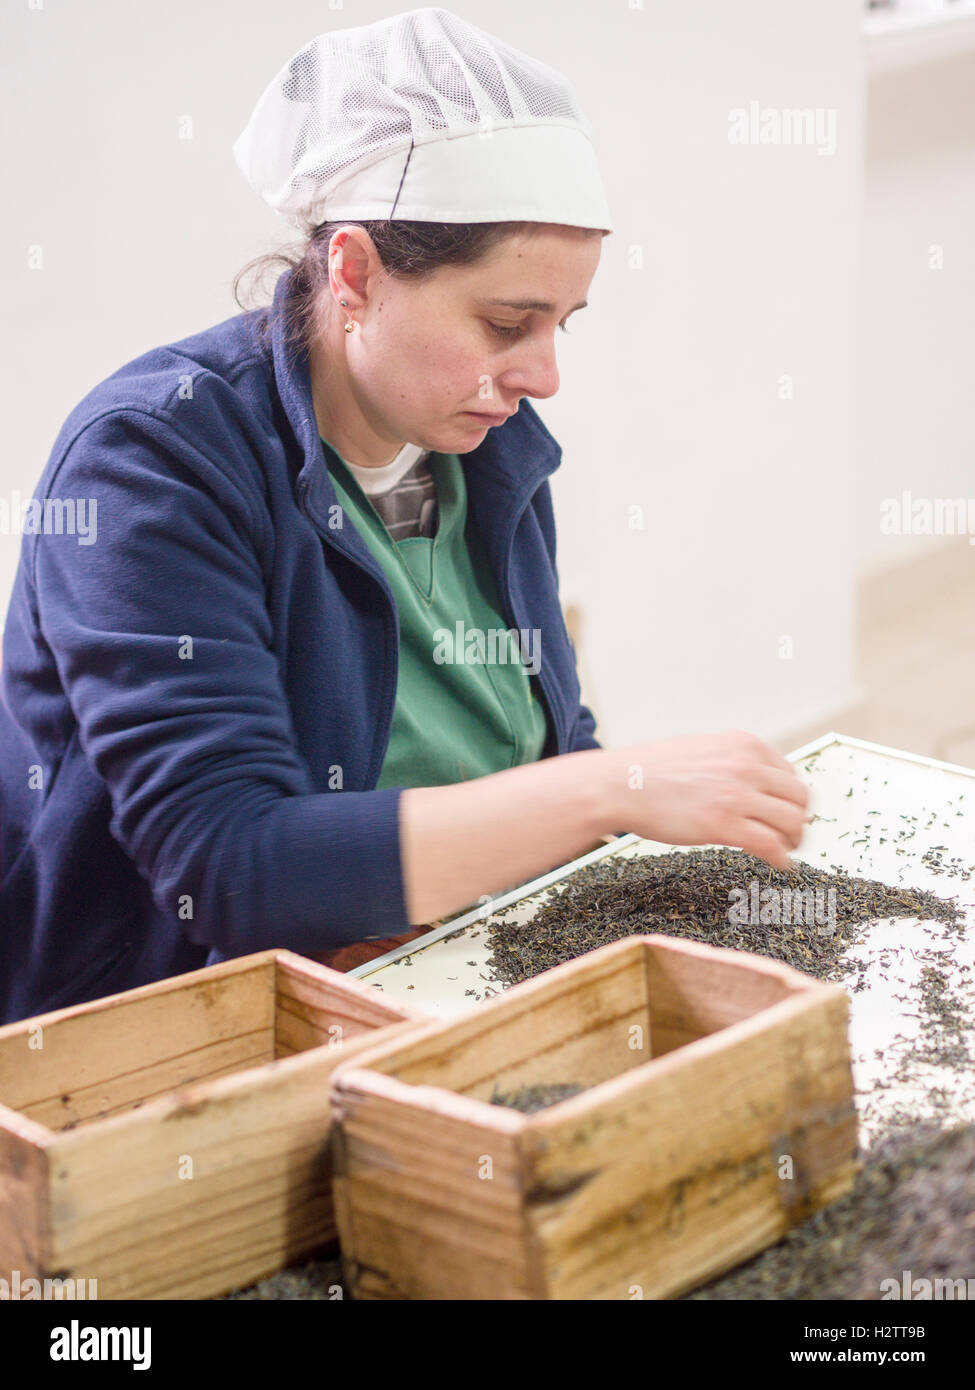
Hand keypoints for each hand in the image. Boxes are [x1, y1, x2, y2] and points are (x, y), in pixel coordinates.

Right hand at [597, 729, 809, 870]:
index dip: (791, 799)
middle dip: (799, 820)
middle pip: (798, 798)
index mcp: (744, 744)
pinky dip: (782, 858)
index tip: (786, 813)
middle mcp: (747, 766)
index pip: (790, 774)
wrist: (619, 783)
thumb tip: (748, 784)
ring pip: (791, 822)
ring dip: (794, 840)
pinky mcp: (725, 824)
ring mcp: (737, 795)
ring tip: (785, 851)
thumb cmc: (649, 771)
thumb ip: (731, 763)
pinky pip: (770, 845)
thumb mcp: (702, 751)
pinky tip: (779, 864)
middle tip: (793, 836)